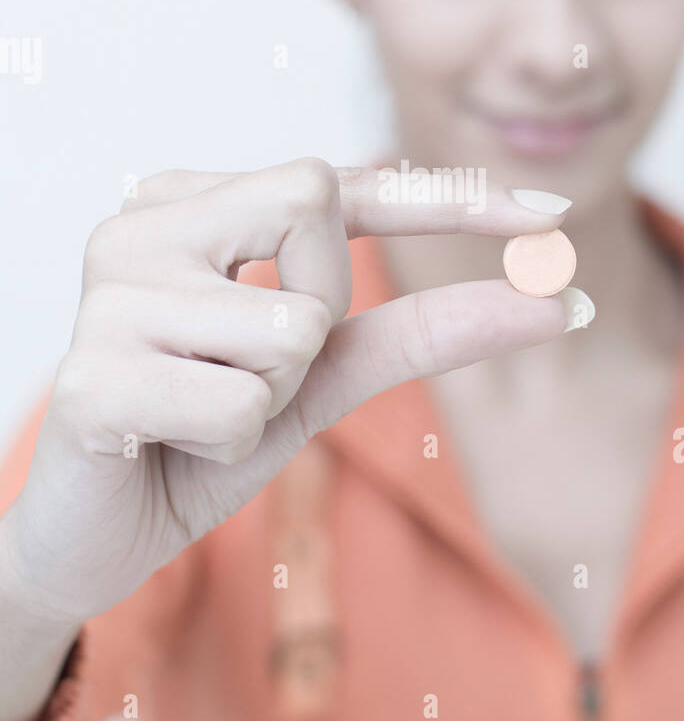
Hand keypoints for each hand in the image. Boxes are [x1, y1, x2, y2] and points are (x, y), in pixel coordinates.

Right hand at [1, 160, 570, 627]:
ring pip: (291, 326)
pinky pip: (242, 407)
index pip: (340, 180)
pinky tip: (167, 445)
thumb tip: (557, 299)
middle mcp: (141, 221)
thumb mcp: (320, 377)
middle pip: (316, 203)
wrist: (88, 540)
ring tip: (199, 415)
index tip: (557, 212)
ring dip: (271, 396)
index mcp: (189, 205)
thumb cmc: (201, 437)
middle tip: (253, 369)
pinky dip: (230, 447)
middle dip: (321, 307)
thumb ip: (422, 331)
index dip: (453, 196)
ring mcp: (107, 291)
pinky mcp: (89, 376)